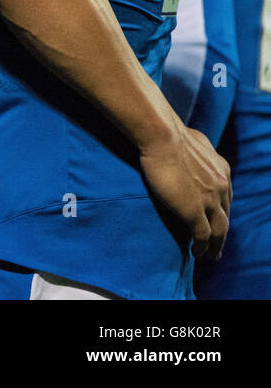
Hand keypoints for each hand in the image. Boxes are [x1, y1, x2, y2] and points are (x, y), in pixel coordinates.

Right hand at [138, 123, 231, 257]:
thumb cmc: (168, 132)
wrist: (162, 136)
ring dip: (216, 244)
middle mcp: (221, 186)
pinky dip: (201, 246)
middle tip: (217, 244)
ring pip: (219, 230)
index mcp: (221, 170)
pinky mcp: (193, 211)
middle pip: (225, 216)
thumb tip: (187, 144)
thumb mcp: (191, 138)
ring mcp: (209, 200)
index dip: (220, 209)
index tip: (214, 217)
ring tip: (211, 255)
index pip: (225, 196)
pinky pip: (202, 235)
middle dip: (222, 231)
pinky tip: (196, 253)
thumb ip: (195, 148)